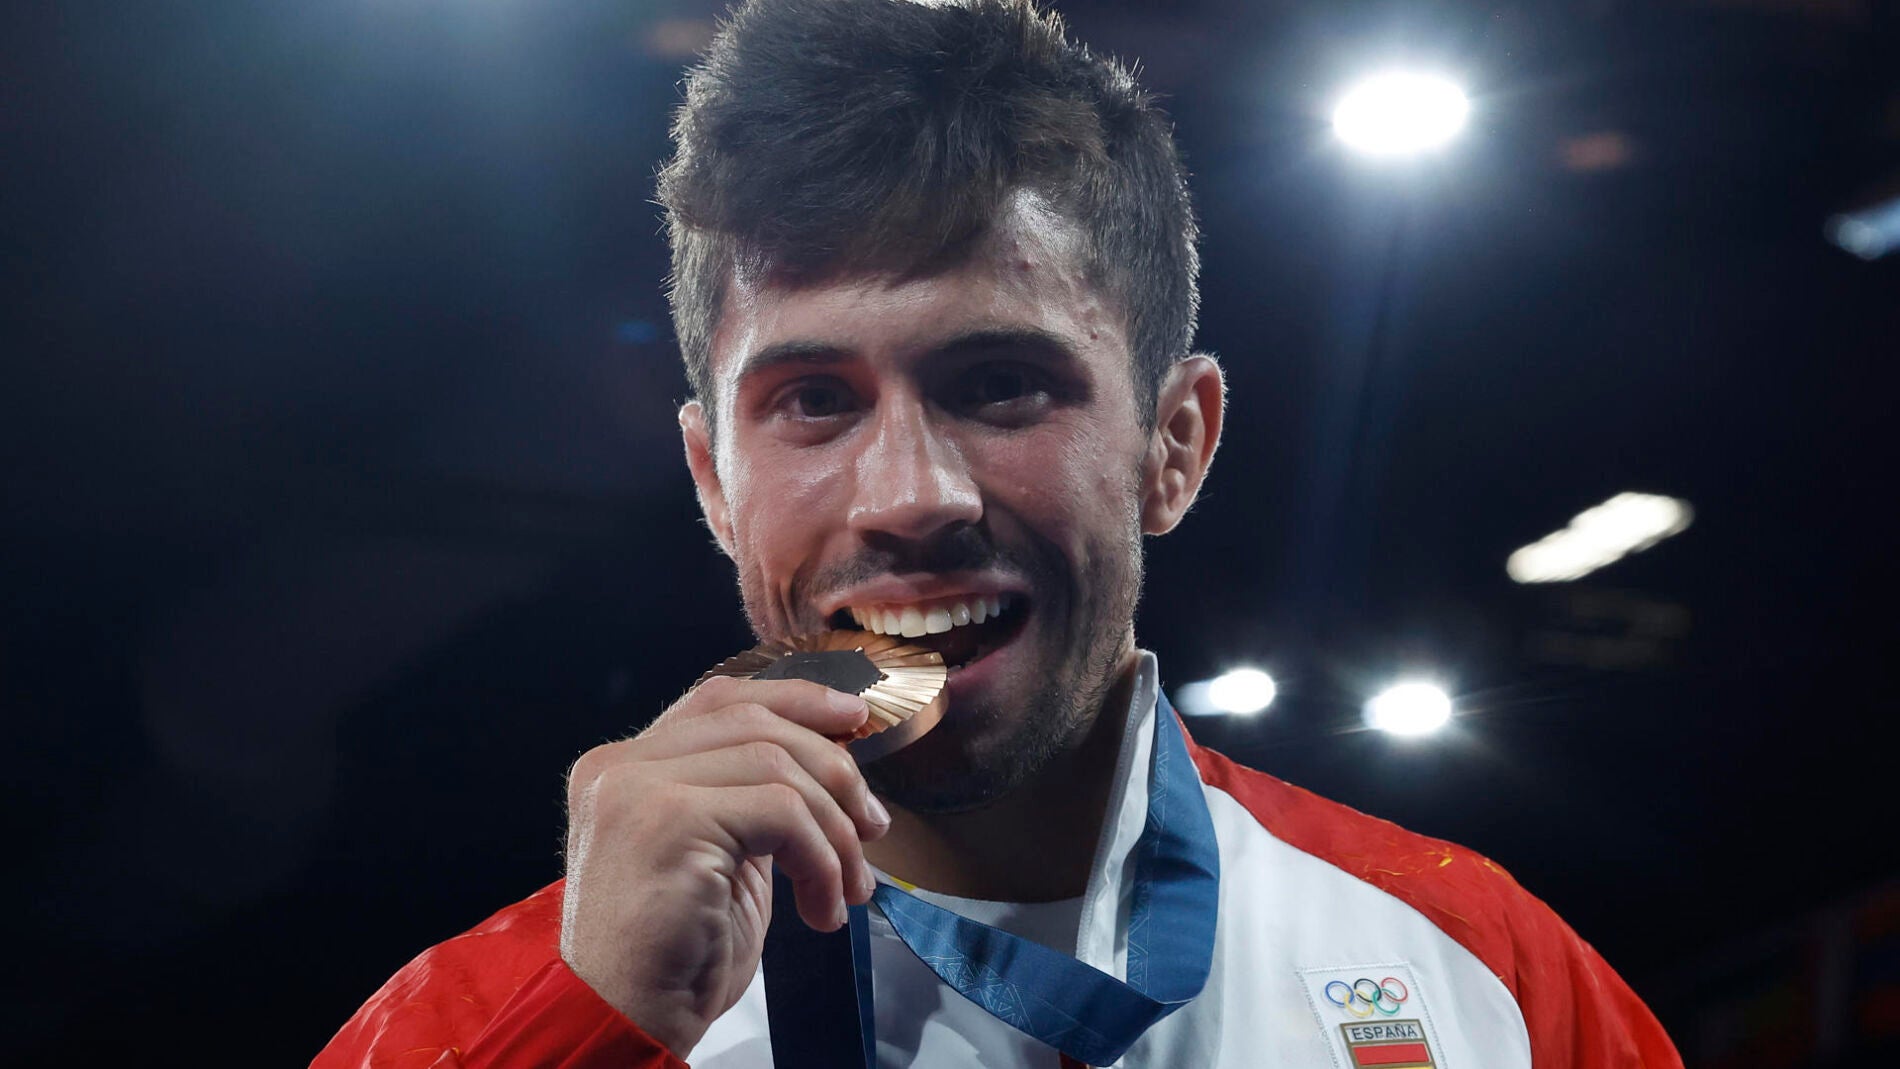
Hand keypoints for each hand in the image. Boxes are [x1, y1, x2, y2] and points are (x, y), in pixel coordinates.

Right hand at [559, 675, 890, 1055]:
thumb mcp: (717, 857)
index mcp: (624, 768)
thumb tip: (829, 764)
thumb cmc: (674, 957)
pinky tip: (822, 908)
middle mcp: (620, 768)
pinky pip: (783, 813)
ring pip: (777, 766)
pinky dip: (822, 859)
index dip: (795, 699)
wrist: (625, 1021)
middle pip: (755, 723)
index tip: (853, 719)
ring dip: (834, 830)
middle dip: (832, 770)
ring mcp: (638, 790)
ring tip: (848, 888)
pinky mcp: (668, 822)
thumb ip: (747, 800)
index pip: (720, 700)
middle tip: (872, 827)